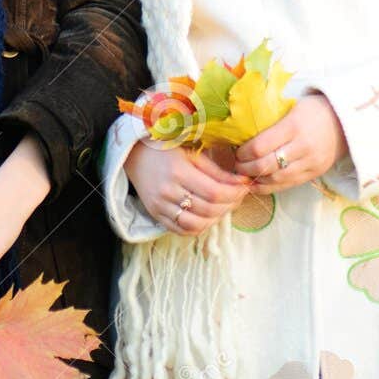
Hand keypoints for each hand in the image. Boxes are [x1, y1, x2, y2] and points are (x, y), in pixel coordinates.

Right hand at [123, 138, 248, 234]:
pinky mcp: (156, 216)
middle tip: (238, 196)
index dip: (234, 193)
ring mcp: (160, 207)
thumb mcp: (191, 152)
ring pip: (197, 225)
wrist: (133, 155)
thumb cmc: (165, 148)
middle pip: (208, 209)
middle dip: (230, 204)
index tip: (245, 186)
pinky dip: (199, 227)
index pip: (214, 192)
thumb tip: (241, 182)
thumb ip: (215, 170)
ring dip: (216, 218)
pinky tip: (208, 216)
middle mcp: (168, 192)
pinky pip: (182, 230)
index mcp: (178, 171)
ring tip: (224, 206)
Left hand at [234, 92, 347, 192]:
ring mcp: (310, 163)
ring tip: (244, 176)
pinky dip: (270, 187)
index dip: (243, 152)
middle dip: (246, 168)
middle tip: (235, 165)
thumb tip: (242, 129)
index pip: (261, 146)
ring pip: (276, 179)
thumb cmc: (314, 109)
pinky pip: (288, 185)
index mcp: (293, 126)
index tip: (235, 150)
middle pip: (267, 165)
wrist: (346, 122)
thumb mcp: (292, 107)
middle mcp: (302, 147)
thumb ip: (271, 120)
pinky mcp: (314, 175)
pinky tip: (258, 184)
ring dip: (256, 180)